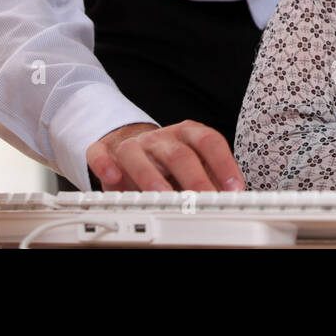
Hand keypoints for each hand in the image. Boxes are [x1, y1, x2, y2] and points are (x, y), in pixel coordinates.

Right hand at [85, 120, 246, 192]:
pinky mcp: (106, 152)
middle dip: (194, 178)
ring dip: (150, 176)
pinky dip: (106, 165)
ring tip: (162, 196)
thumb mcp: (192, 164)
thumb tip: (233, 198)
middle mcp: (161, 138)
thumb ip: (210, 177)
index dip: (224, 164)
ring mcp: (133, 144)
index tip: (234, 188)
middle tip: (205, 200)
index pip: (209, 142)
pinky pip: (101, 155)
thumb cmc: (165, 159)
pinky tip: (114, 179)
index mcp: (187, 134)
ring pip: (138, 154)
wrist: (127, 142)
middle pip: (178, 153)